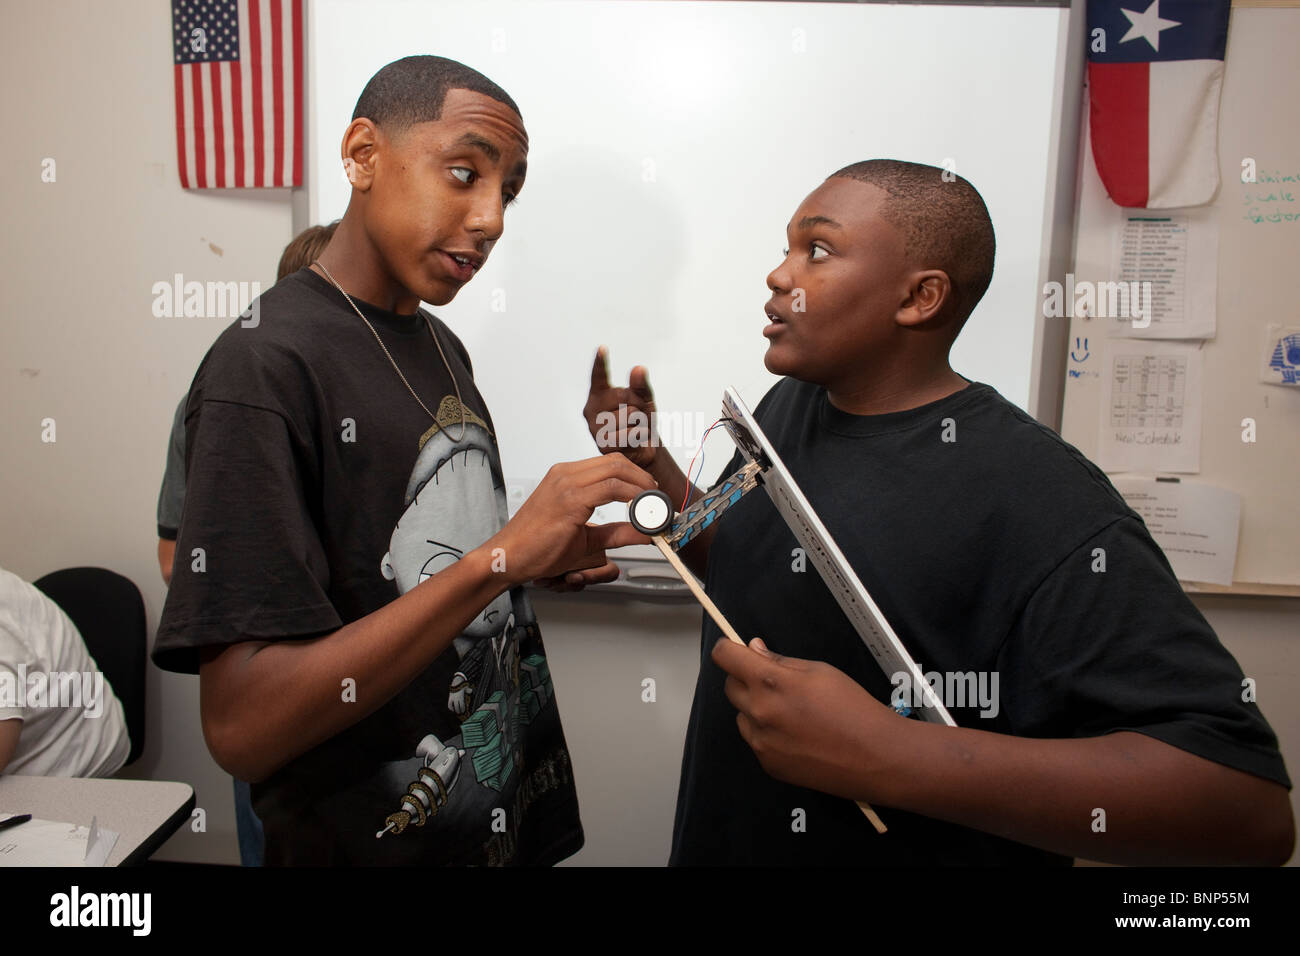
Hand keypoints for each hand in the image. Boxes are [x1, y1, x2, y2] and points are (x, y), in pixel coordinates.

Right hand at [487, 453, 653, 587]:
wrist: (509, 557)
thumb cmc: (536, 547)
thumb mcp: (586, 540)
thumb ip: (616, 533)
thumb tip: (644, 533)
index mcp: (565, 477)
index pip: (608, 464)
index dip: (634, 475)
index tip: (649, 492)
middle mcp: (565, 474)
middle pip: (615, 462)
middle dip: (642, 477)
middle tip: (656, 496)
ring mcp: (566, 484)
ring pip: (616, 470)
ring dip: (640, 485)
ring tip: (651, 504)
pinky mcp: (569, 499)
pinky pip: (611, 488)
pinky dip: (632, 496)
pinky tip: (639, 509)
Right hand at [582, 347, 658, 468]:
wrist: (643, 450)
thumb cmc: (640, 422)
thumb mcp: (644, 401)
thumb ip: (640, 386)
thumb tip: (638, 368)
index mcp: (599, 395)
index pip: (599, 377)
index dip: (600, 363)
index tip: (602, 349)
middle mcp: (591, 409)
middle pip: (624, 396)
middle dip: (638, 406)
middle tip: (636, 418)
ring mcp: (595, 427)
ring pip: (629, 415)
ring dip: (639, 423)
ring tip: (633, 430)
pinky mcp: (602, 444)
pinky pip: (629, 434)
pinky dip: (638, 436)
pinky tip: (633, 441)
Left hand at [712, 637, 898, 800]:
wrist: (875, 756)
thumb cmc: (853, 708)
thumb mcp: (820, 671)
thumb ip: (780, 661)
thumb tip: (754, 650)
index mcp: (770, 683)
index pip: (725, 657)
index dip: (727, 649)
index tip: (733, 649)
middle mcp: (759, 712)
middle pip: (730, 686)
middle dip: (744, 678)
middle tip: (774, 682)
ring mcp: (761, 742)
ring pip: (742, 715)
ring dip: (755, 708)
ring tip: (791, 713)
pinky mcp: (768, 765)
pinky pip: (755, 740)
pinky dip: (766, 733)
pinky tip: (796, 735)